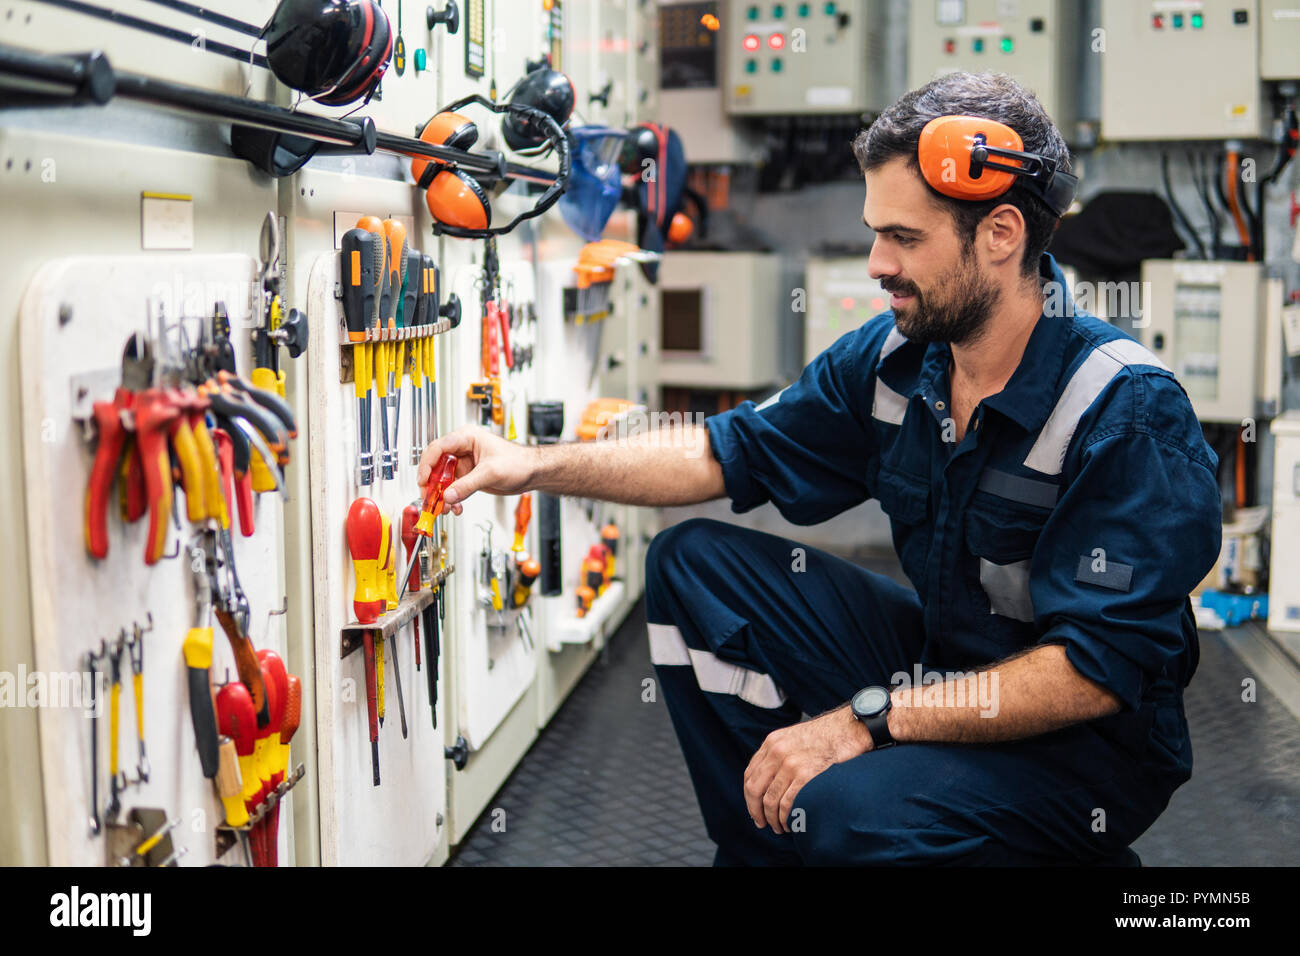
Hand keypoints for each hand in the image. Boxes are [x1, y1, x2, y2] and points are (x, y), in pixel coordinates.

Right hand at [415, 425, 536, 514]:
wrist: (532, 473)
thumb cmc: (519, 462)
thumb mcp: (491, 472)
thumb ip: (468, 485)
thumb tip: (448, 496)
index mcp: (466, 437)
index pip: (438, 448)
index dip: (427, 465)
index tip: (424, 481)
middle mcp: (462, 449)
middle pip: (436, 465)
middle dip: (432, 484)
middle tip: (430, 499)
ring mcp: (464, 464)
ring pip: (442, 479)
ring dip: (441, 495)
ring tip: (444, 508)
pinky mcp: (468, 476)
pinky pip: (452, 488)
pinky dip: (451, 499)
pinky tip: (455, 507)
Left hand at [743, 705, 872, 833]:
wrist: (848, 729)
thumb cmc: (826, 736)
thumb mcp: (793, 737)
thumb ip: (778, 754)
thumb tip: (768, 781)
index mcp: (771, 742)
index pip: (750, 774)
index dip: (749, 796)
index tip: (755, 809)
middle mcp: (777, 752)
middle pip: (755, 789)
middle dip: (756, 811)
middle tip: (762, 823)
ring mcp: (790, 763)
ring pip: (770, 800)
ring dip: (772, 819)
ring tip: (780, 827)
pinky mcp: (806, 775)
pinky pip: (787, 804)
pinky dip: (787, 818)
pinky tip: (792, 823)